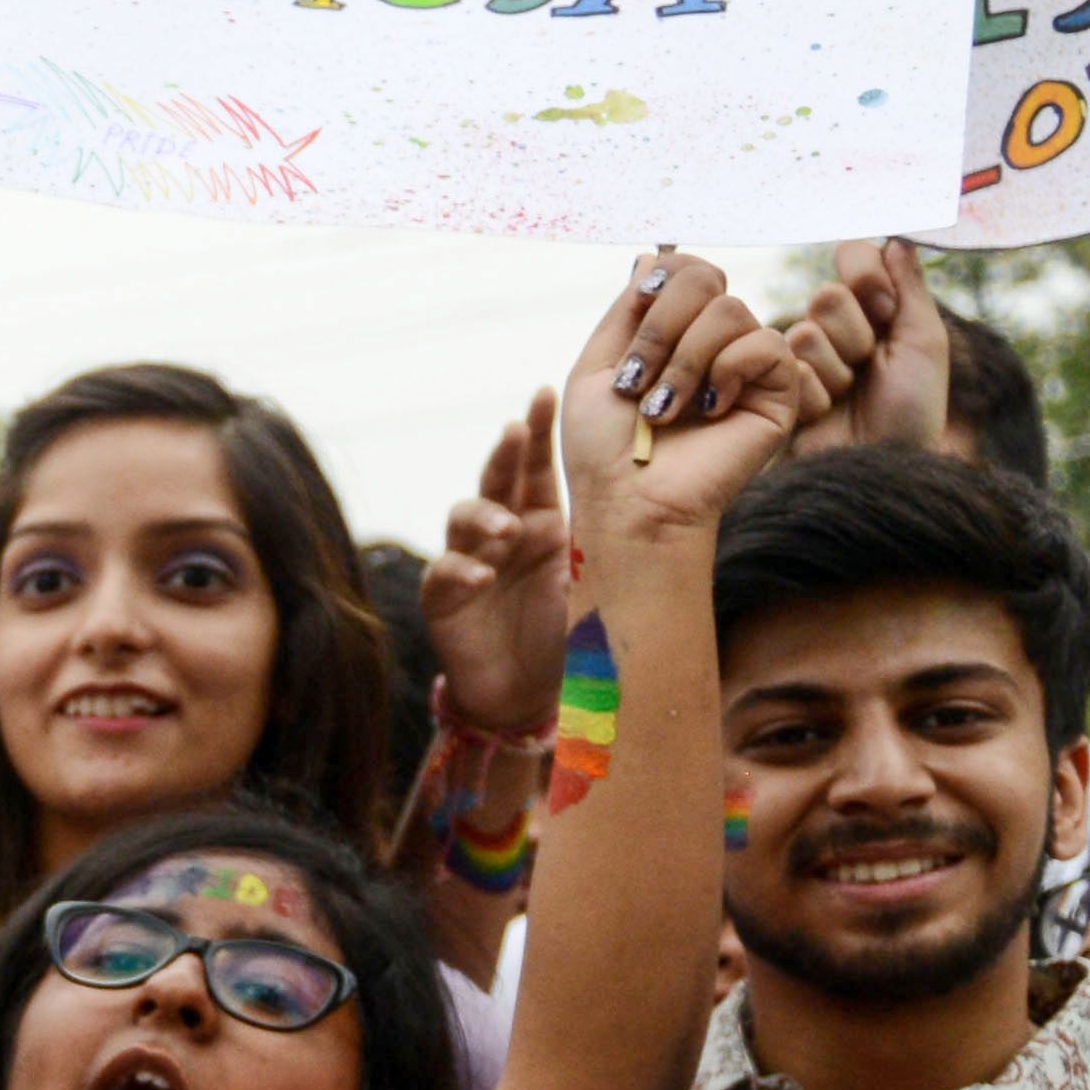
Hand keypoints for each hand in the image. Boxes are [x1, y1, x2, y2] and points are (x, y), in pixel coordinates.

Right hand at [418, 389, 572, 749]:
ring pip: (463, 517)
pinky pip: (443, 573)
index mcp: (541, 519)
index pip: (536, 465)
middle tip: (515, 431)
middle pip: (497, 479)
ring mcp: (469, 561)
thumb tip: (646, 486)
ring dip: (484, 516)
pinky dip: (459, 570)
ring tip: (508, 528)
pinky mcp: (443, 599)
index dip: (537, 429)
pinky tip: (480, 576)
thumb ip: (600, 535)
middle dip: (504, 453)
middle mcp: (503, 532)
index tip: (546, 392)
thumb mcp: (592, 578)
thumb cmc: (568, 634)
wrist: (533, 696)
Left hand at [564, 251, 813, 558]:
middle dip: (660, 328)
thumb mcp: (598, 368)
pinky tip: (710, 412)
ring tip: (663, 412)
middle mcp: (713, 342)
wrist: (631, 505)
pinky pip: (766, 344)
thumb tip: (651, 255)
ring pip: (730, 310)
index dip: (660, 282)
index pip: (683, 268)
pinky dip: (727, 372)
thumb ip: (628, 310)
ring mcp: (747, 365)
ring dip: (684, 362)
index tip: (634, 317)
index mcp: (673, 334)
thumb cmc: (606, 450)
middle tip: (637, 382)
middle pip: (705, 278)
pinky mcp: (780, 391)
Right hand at [786, 238, 952, 456]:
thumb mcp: (925, 343)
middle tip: (868, 367)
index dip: (866, 280)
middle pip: (826, 296)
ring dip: (836, 372)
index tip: (885, 312)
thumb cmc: (913, 411)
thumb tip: (899, 238)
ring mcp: (806, 358)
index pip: (854, 257)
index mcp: (875, 308)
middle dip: (855, 337)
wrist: (884, 469)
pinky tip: (825, 415)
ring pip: (804, 335)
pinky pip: (788, 370)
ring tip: (848, 397)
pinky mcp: (779, 387)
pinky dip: (816, 396)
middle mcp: (838, 327)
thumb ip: (912, 288)